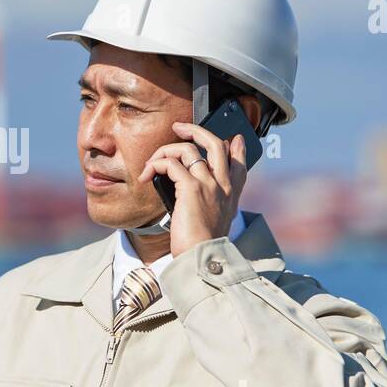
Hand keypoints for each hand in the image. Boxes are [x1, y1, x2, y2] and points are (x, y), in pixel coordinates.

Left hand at [136, 122, 247, 256]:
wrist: (203, 258)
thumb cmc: (203, 245)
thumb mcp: (213, 222)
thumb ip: (209, 205)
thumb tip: (191, 192)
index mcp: (231, 194)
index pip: (239, 163)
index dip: (236, 147)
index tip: (232, 139)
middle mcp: (223, 185)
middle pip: (215, 143)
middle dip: (195, 130)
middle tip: (179, 128)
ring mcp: (209, 183)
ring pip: (188, 149)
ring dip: (165, 150)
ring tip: (152, 162)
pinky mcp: (191, 187)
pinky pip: (171, 163)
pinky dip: (156, 164)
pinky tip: (146, 175)